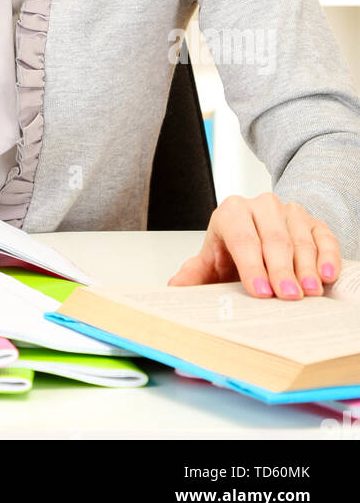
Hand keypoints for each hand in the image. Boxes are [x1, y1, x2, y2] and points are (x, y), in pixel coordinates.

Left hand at [166, 193, 340, 298]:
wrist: (260, 236)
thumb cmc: (234, 252)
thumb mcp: (213, 261)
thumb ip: (195, 274)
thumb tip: (175, 287)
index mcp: (231, 212)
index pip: (241, 238)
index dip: (251, 266)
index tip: (260, 292)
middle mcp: (260, 206)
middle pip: (272, 238)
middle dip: (280, 270)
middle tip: (287, 296)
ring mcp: (288, 212)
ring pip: (299, 237)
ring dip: (306, 267)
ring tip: (308, 292)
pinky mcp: (312, 222)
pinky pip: (323, 236)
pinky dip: (327, 256)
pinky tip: (326, 275)